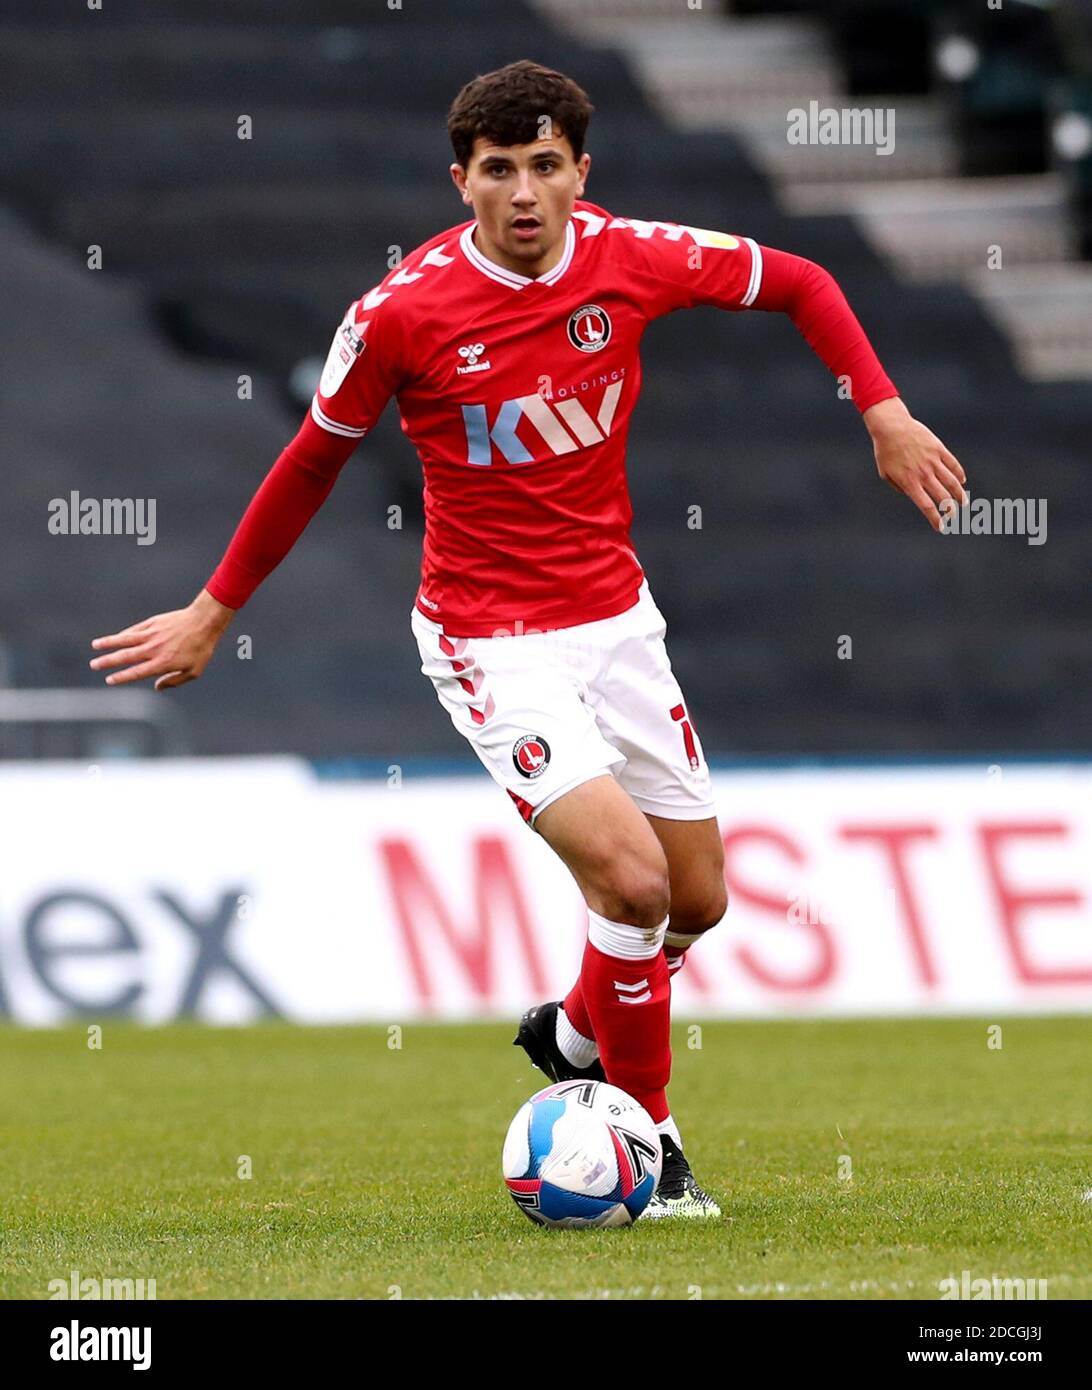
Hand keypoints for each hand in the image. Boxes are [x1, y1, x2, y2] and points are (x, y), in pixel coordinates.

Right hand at [90, 589, 234, 690]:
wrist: (204, 621)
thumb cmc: (201, 648)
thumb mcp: (194, 671)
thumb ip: (174, 680)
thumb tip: (157, 687)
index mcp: (162, 663)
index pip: (136, 672)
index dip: (121, 677)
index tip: (109, 680)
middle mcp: (153, 649)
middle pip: (125, 656)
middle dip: (108, 661)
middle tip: (94, 665)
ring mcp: (151, 635)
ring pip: (125, 639)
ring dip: (108, 643)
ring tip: (95, 646)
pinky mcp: (153, 623)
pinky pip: (134, 630)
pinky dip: (123, 634)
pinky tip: (116, 637)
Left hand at [864, 397, 965, 531]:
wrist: (892, 427)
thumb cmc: (885, 452)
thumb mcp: (886, 474)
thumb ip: (900, 487)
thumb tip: (913, 495)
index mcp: (910, 483)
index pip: (926, 506)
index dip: (935, 519)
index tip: (941, 527)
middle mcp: (924, 474)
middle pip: (943, 497)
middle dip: (950, 510)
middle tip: (953, 515)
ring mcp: (933, 461)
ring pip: (952, 482)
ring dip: (959, 494)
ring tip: (963, 502)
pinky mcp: (939, 449)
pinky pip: (953, 464)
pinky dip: (959, 474)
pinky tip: (961, 481)